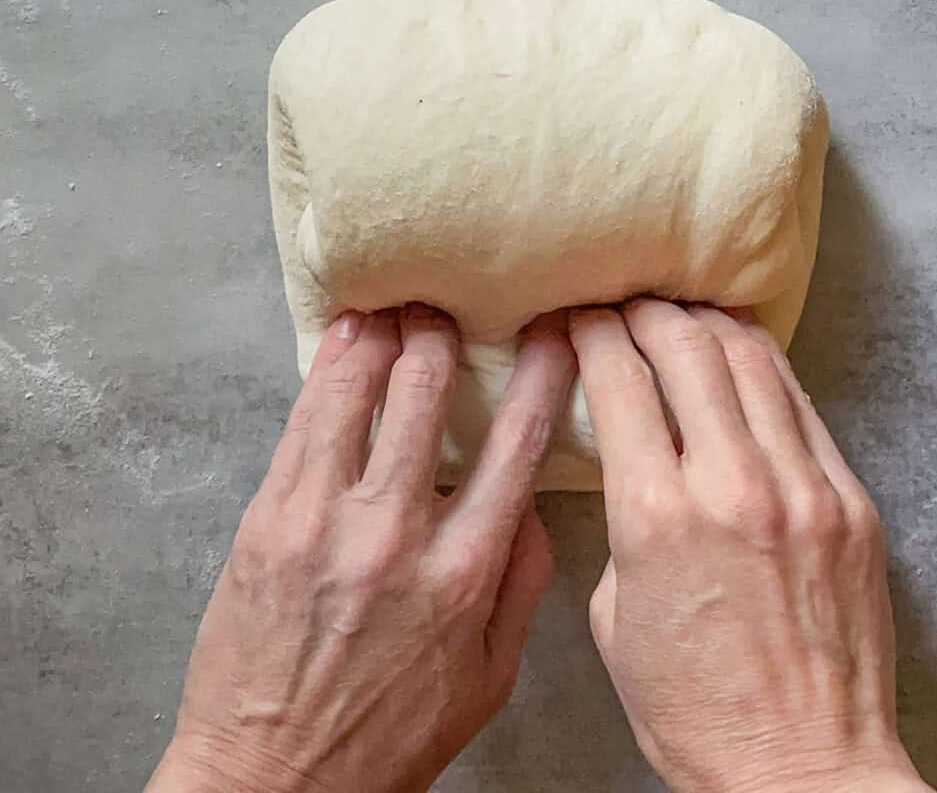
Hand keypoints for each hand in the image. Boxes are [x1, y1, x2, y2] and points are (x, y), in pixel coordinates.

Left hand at [149, 304, 575, 792]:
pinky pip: (303, 420)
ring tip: (394, 306)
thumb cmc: (386, 736)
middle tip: (445, 310)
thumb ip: (522, 581)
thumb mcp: (490, 677)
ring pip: (358, 391)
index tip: (554, 330)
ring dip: (383, 335)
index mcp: (464, 573)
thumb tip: (532, 496)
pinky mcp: (267, 520)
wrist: (271, 782)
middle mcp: (397, 535)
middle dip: (440, 334)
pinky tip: (345, 338)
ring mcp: (324, 522)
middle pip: (426, 392)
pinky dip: (329, 367)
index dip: (543, 370)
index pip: (519, 441)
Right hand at [570, 300, 931, 792]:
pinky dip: (764, 368)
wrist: (803, 772)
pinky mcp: (852, 503)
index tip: (577, 318)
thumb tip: (625, 450)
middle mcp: (734, 488)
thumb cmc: (696, 713)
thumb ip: (619, 518)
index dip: (592, 331)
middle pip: (686, 345)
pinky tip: (743, 361)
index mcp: (658, 518)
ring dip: (707, 324)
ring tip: (683, 315)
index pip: (620, 378)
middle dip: (646, 310)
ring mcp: (804, 490)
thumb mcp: (614, 615)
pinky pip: (803, 406)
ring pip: (752, 359)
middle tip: (626, 305)